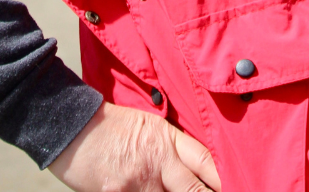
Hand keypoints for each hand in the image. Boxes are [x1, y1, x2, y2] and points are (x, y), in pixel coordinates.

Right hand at [49, 102, 221, 191]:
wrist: (72, 127)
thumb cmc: (110, 124)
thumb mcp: (148, 125)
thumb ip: (171, 146)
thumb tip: (192, 167)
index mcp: (167, 138)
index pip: (206, 161)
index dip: (223, 179)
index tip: (236, 186)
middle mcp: (157, 161)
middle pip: (194, 190)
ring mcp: (138, 183)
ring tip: (170, 191)